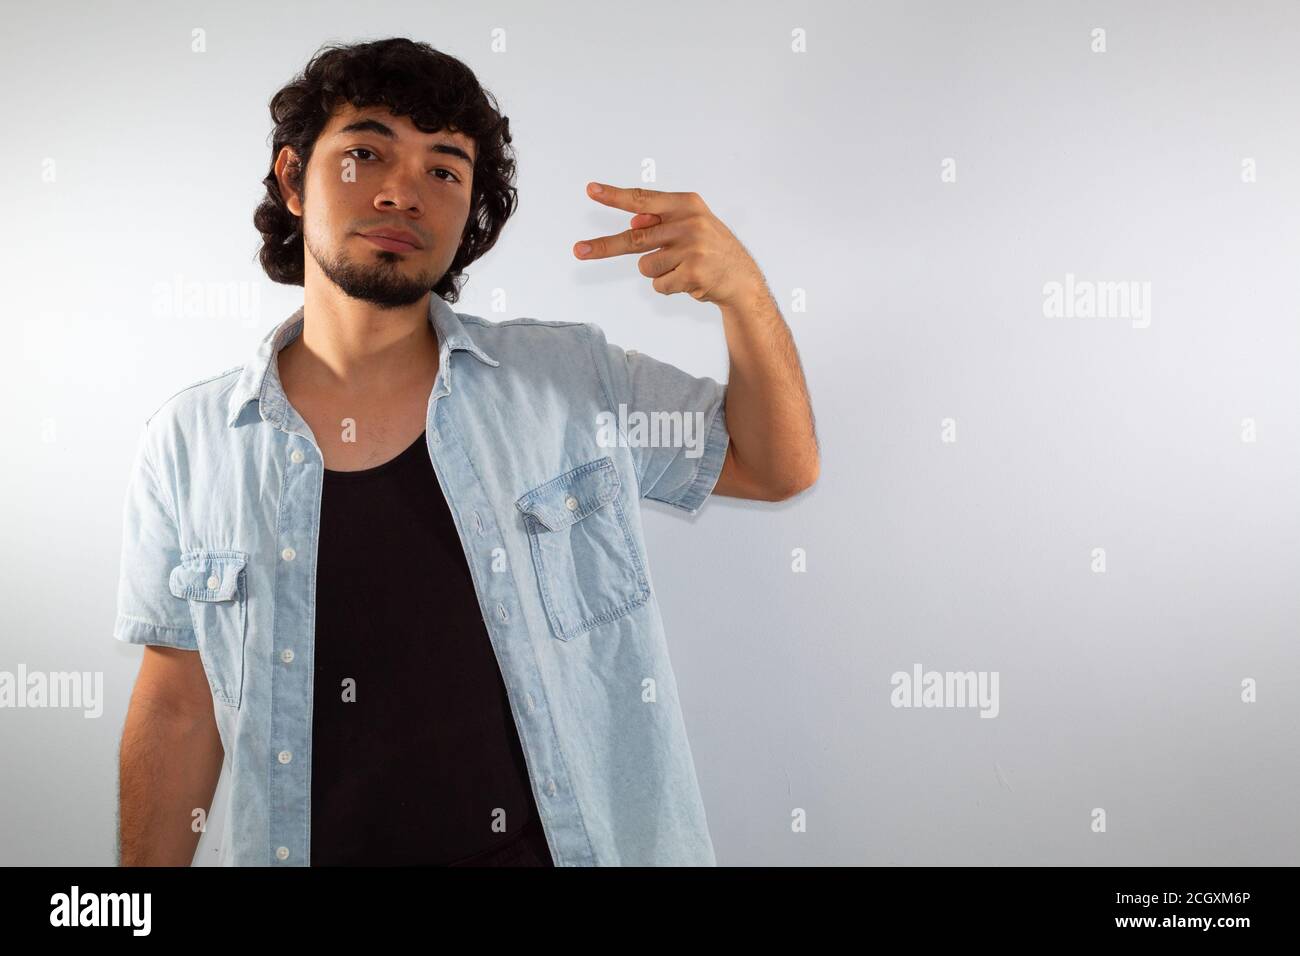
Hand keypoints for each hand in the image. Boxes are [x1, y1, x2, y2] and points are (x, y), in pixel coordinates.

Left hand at [573, 182, 765, 308]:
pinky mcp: (692, 273)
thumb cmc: (712, 249)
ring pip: (645, 266)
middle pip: (635, 238)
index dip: (614, 196)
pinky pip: (659, 285)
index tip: (591, 190)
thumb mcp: (690, 225)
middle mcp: (689, 223)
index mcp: (687, 204)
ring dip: (658, 272)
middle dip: (605, 247)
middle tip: (578, 250)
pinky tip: (689, 280)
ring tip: (682, 268)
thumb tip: (634, 221)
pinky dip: (668, 287)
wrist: (742, 279)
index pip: (642, 198)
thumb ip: (661, 221)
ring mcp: (692, 248)